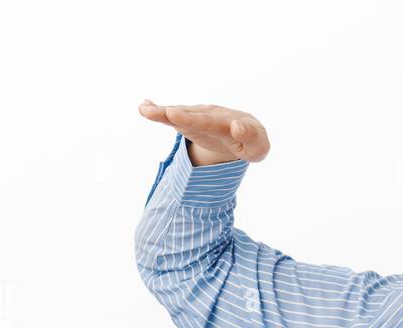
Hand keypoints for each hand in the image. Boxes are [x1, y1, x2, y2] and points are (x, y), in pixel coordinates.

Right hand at [138, 99, 270, 164]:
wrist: (243, 130)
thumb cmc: (252, 141)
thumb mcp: (258, 146)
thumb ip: (251, 137)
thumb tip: (238, 126)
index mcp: (228, 123)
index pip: (218, 124)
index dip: (210, 123)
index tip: (221, 124)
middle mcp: (210, 115)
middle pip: (195, 117)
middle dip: (183, 116)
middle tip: (169, 114)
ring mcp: (197, 117)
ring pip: (179, 114)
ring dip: (163, 112)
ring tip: (146, 110)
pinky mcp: (187, 121)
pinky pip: (170, 117)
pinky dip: (157, 111)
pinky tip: (144, 107)